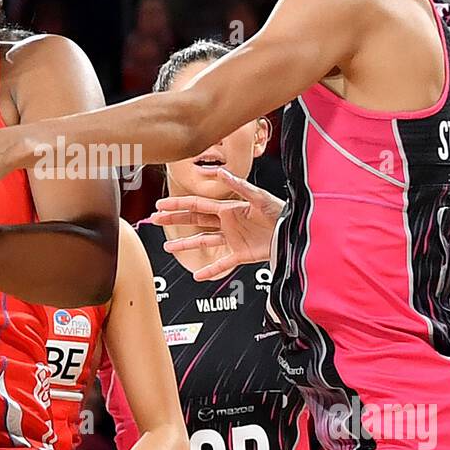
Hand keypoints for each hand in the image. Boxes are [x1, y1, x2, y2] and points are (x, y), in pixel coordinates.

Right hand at [146, 168, 283, 279]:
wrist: (294, 230)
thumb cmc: (281, 211)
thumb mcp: (259, 196)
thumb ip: (239, 185)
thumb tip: (220, 173)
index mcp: (229, 209)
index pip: (197, 206)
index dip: (178, 205)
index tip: (161, 205)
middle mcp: (227, 223)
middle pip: (194, 221)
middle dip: (174, 220)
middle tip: (155, 219)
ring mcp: (232, 239)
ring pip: (203, 241)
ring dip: (186, 244)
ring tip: (168, 247)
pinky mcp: (242, 254)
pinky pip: (222, 264)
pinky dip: (210, 270)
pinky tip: (198, 275)